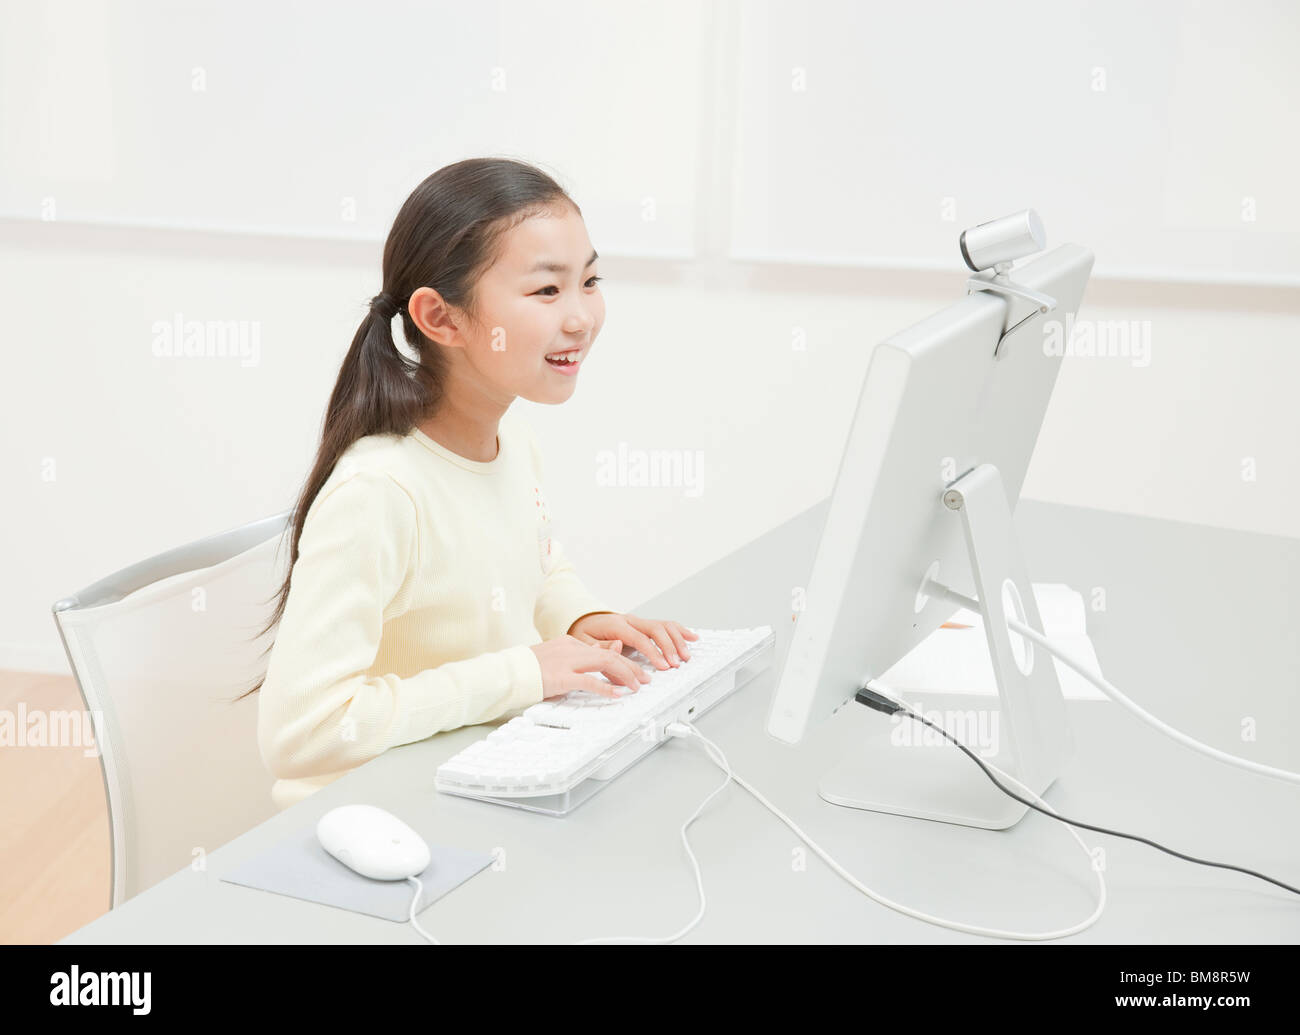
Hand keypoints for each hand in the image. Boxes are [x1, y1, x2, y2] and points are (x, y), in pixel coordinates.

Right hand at [529, 635, 651, 699]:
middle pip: (611, 656)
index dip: (625, 662)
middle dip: (632, 668)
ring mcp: (568, 662)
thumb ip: (585, 653)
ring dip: (626, 676)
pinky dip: (607, 688)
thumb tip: (611, 650)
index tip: (636, 672)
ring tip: (637, 686)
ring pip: (606, 664)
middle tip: (645, 679)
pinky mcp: (562, 677)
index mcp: (572, 642)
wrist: (511, 671)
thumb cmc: (533, 667)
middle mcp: (573, 649)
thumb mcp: (562, 655)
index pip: (605, 651)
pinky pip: (590, 681)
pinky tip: (618, 694)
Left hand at [568, 612, 698, 670]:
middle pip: (656, 629)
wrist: (584, 620)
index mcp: (617, 625)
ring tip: (686, 655)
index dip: (653, 652)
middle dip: (669, 647)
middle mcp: (631, 620)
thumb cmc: (585, 633)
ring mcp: (639, 621)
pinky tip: (692, 637)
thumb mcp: (584, 642)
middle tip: (676, 663)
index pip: (639, 638)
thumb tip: (617, 649)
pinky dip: (680, 631)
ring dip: (678, 640)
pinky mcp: (645, 624)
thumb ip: (600, 648)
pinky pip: (666, 625)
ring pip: (664, 625)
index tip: (663, 666)